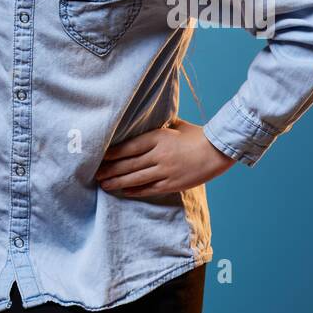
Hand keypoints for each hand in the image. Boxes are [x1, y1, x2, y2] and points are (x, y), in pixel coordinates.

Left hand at [95, 118, 234, 196]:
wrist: (218, 151)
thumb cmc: (197, 135)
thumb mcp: (175, 125)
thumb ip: (159, 125)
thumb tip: (144, 120)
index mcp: (158, 137)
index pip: (128, 147)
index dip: (112, 154)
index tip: (99, 156)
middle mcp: (159, 155)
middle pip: (128, 164)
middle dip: (110, 169)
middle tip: (94, 173)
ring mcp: (165, 171)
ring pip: (136, 178)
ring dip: (118, 182)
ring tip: (104, 184)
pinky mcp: (172, 184)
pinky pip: (150, 189)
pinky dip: (136, 191)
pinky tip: (125, 191)